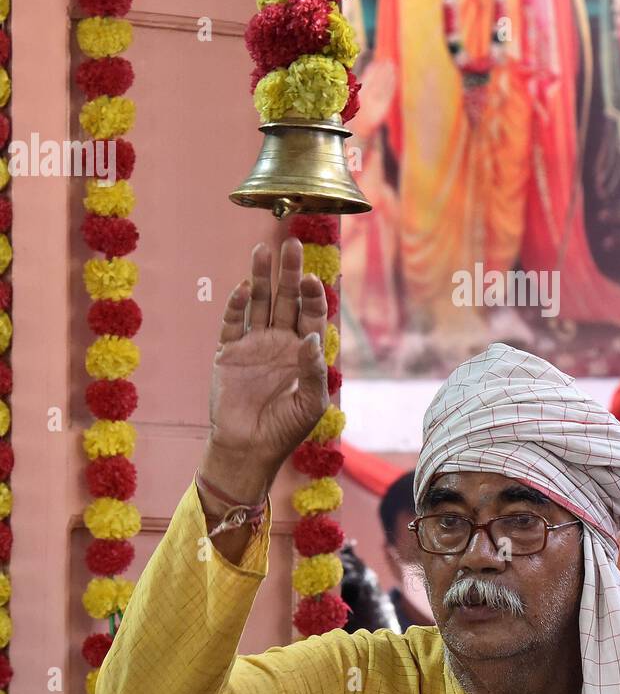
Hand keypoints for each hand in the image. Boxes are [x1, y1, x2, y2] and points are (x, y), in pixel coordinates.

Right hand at [199, 239, 329, 505]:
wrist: (248, 449)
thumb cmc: (286, 430)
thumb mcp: (311, 403)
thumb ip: (315, 371)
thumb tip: (314, 339)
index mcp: (304, 351)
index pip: (312, 314)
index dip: (313, 296)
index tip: (313, 279)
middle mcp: (280, 341)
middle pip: (286, 299)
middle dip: (289, 272)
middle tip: (292, 245)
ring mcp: (254, 344)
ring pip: (259, 303)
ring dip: (262, 278)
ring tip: (262, 251)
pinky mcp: (229, 352)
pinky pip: (233, 323)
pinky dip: (238, 306)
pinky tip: (245, 289)